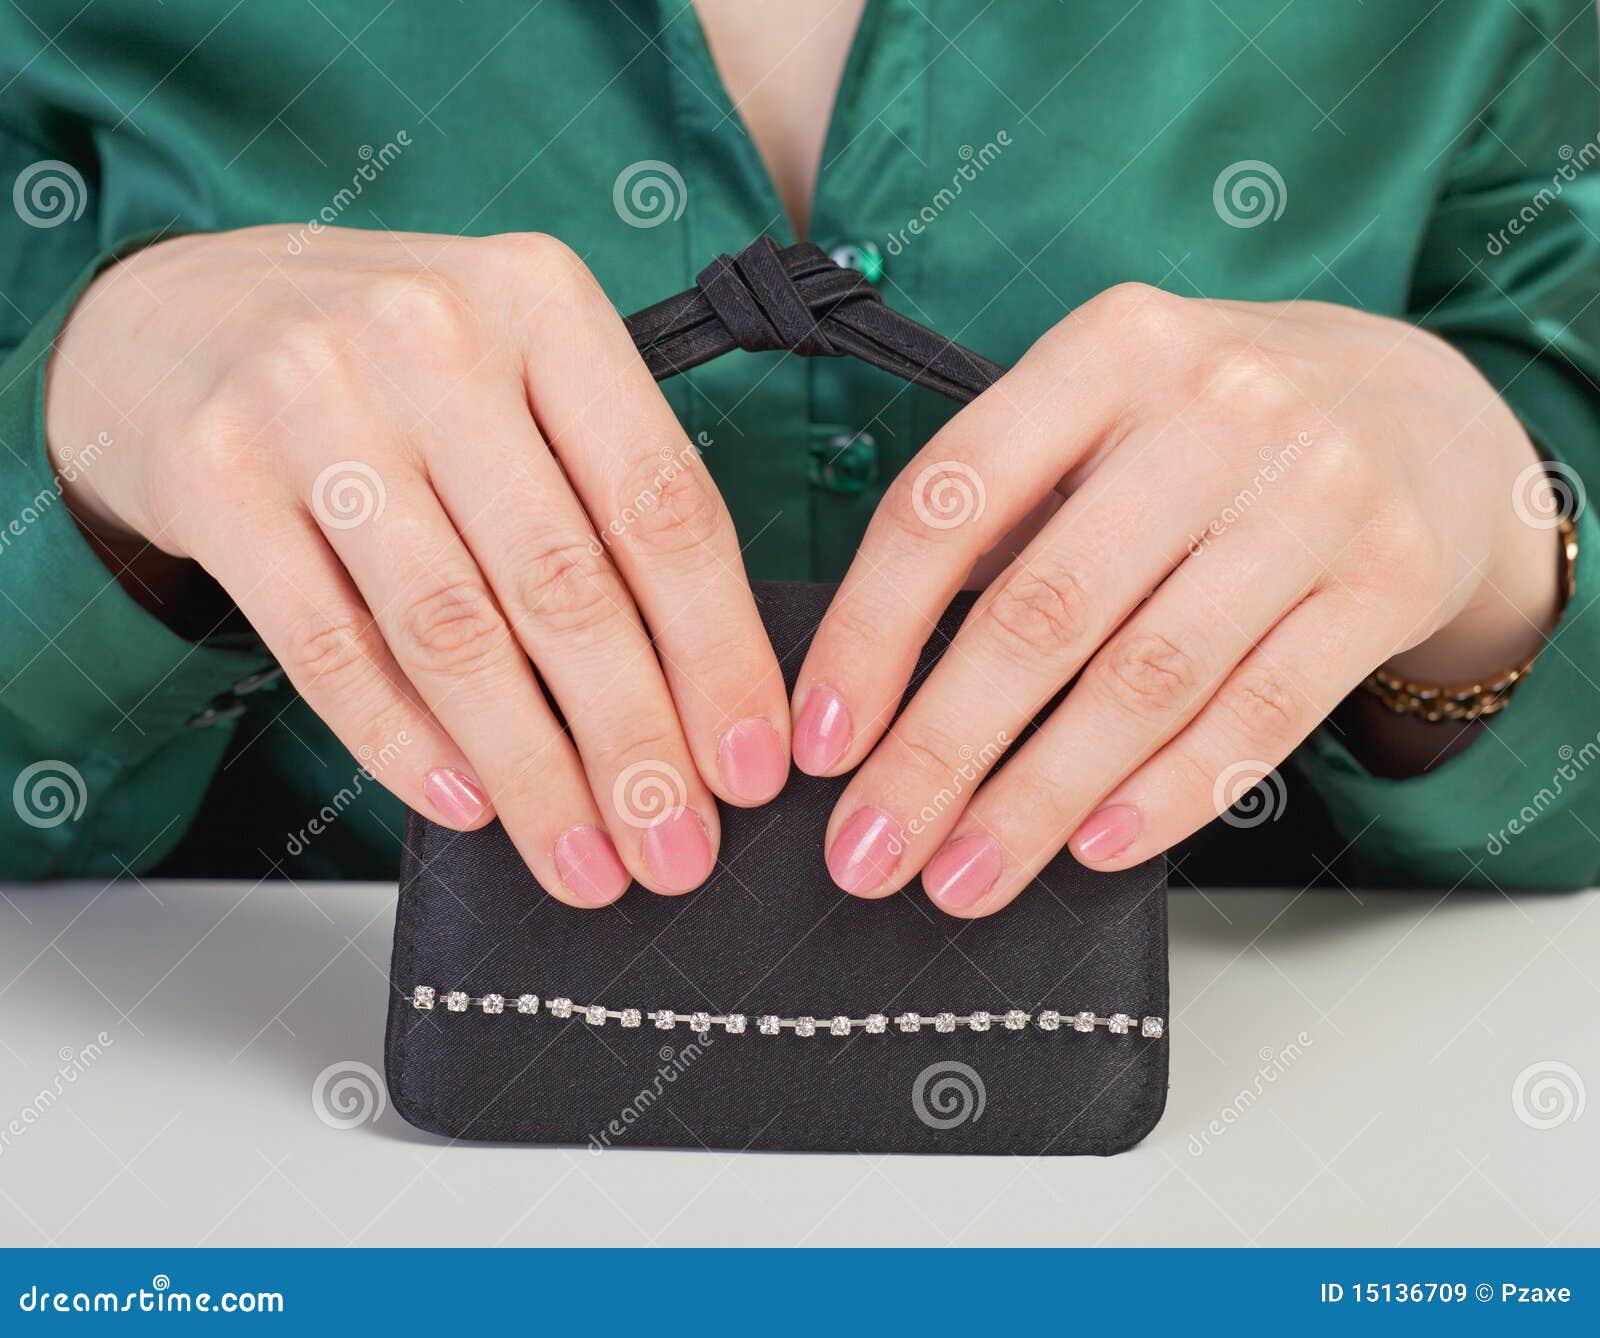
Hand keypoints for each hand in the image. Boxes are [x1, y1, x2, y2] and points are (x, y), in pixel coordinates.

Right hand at [47, 227, 790, 904]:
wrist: (175, 319)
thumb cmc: (392, 372)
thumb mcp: (517, 380)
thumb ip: (599, 498)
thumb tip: (697, 696)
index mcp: (543, 302)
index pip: (662, 504)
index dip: (719, 652)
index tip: (751, 769)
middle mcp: (432, 336)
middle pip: (564, 582)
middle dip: (635, 744)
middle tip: (675, 850)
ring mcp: (311, 400)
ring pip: (453, 631)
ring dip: (534, 771)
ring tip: (585, 862)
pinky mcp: (213, 475)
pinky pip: (331, 647)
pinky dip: (407, 743)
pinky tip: (469, 806)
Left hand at [793, 283, 1561, 914]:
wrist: (1426, 415)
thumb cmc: (1212, 433)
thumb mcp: (1102, 415)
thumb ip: (1005, 512)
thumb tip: (884, 685)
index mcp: (1105, 350)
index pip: (951, 500)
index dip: (871, 632)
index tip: (821, 744)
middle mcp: (1213, 407)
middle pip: (1044, 607)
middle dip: (940, 750)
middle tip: (872, 852)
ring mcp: (1314, 490)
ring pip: (1148, 676)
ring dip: (1040, 798)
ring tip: (965, 879)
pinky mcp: (1389, 577)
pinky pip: (1261, 710)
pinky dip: (1170, 792)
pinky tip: (1094, 848)